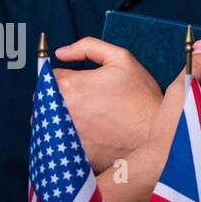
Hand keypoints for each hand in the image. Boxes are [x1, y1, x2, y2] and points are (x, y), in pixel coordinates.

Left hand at [51, 36, 163, 171]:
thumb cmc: (141, 97)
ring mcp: (66, 135)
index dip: (64, 77)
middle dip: (57, 97)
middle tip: (83, 101)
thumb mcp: (121, 59)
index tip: (78, 83)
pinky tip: (86, 135)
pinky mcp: (73, 154)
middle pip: (43, 100)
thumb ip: (87, 47)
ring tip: (84, 118)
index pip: (48, 77)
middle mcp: (62, 111)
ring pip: (47, 122)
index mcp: (70, 85)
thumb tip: (61, 52)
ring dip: (57, 118)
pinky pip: (58, 144)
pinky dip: (66, 138)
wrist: (156, 136)